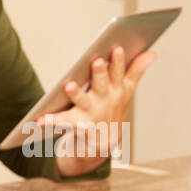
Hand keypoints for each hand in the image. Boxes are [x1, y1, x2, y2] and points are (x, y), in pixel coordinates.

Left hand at [42, 45, 154, 174]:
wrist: (103, 143)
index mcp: (116, 89)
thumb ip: (136, 70)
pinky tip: (39, 119)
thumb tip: (151, 53)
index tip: (117, 47)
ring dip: (77, 94)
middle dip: (100, 73)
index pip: (118, 72)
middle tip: (97, 61)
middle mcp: (105, 101)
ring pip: (83, 102)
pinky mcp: (77, 125)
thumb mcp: (126, 90)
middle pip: (102, 84)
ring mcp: (91, 114)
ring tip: (69, 86)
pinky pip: (62, 122)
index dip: (118, 61)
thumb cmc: (112, 108)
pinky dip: (51, 122)